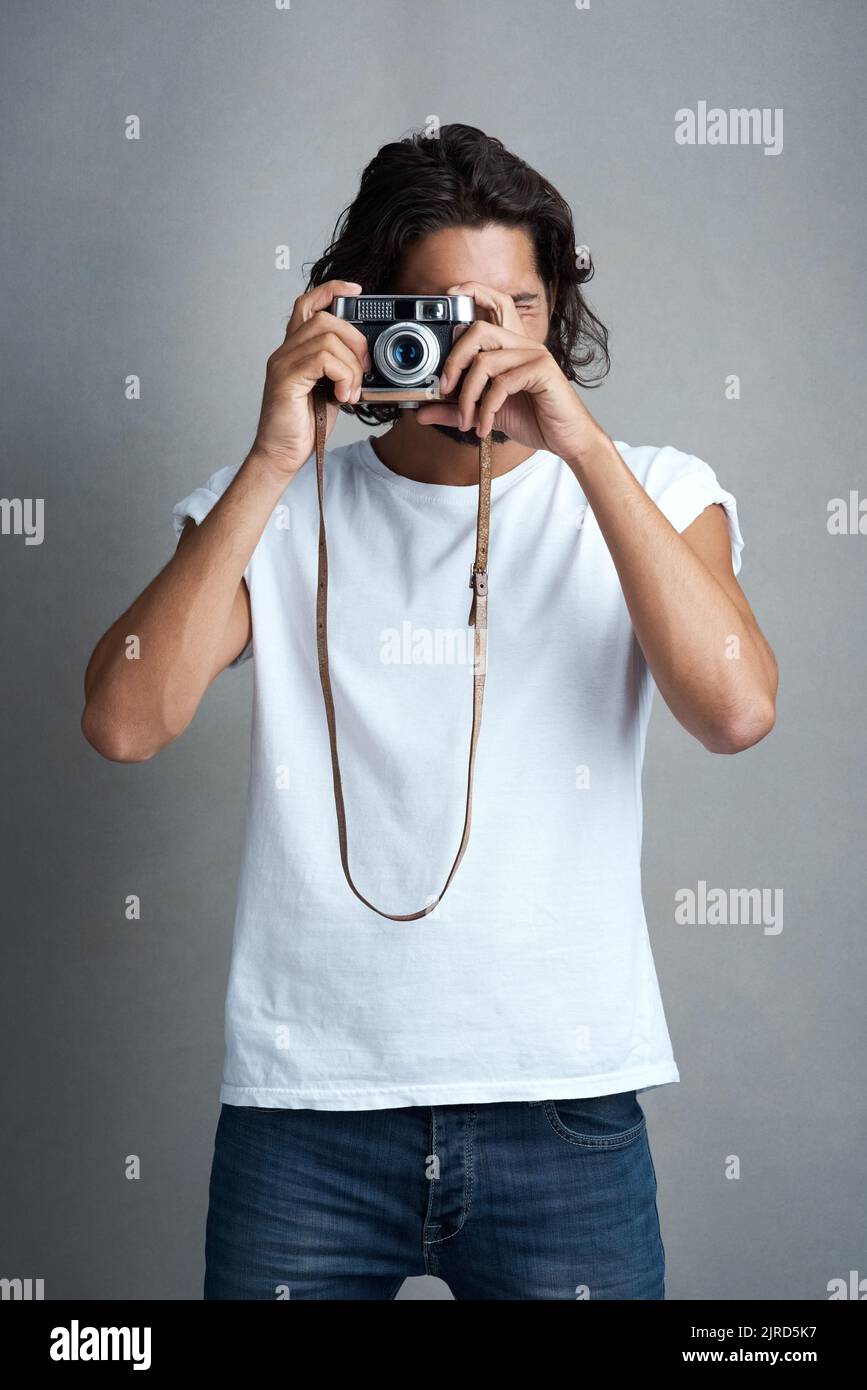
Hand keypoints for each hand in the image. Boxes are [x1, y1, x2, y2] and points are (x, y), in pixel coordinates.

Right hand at [248, 280, 370, 477]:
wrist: (281, 454)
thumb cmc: (304, 426)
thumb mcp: (331, 391)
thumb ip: (342, 370)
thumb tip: (368, 361)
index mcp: (296, 350)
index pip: (309, 304)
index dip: (332, 290)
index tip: (357, 292)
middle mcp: (286, 351)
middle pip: (326, 318)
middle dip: (355, 341)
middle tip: (363, 372)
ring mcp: (283, 362)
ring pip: (328, 337)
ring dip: (351, 366)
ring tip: (350, 392)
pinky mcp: (286, 378)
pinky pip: (323, 359)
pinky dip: (343, 377)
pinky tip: (342, 397)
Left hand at [416, 281, 606, 464]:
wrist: (567, 440)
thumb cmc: (534, 420)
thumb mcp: (485, 414)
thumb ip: (455, 409)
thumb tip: (422, 412)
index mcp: (510, 347)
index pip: (487, 312)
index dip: (467, 301)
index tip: (446, 307)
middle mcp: (522, 345)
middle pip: (478, 331)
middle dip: (454, 361)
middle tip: (445, 390)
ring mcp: (534, 355)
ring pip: (485, 361)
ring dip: (468, 396)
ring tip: (467, 421)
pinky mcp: (543, 371)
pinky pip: (503, 383)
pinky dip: (488, 408)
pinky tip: (485, 427)